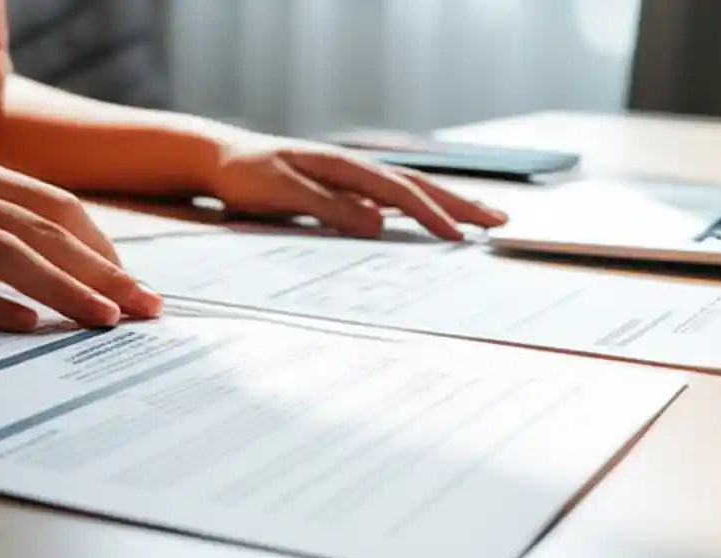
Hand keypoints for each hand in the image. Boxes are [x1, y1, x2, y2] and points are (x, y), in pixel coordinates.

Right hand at [0, 160, 162, 330]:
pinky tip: (24, 326)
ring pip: (8, 255)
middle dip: (104, 272)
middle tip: (146, 310)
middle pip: (45, 231)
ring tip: (105, 321)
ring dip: (64, 289)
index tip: (129, 283)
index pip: (54, 207)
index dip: (100, 246)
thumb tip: (40, 270)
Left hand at [207, 133, 507, 238]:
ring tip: (480, 218)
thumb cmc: (245, 174)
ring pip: (409, 191)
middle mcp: (354, 168)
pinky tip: (433, 221)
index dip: (431, 214)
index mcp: (343, 165)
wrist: (221, 159)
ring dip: (446, 204)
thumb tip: (377, 223)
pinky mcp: (344, 190)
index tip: (458, 235)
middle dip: (459, 204)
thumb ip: (327, 207)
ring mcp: (351, 178)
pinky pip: (390, 200)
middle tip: (498, 221)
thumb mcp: (280, 192)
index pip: (398, 192)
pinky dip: (418, 209)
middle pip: (417, 186)